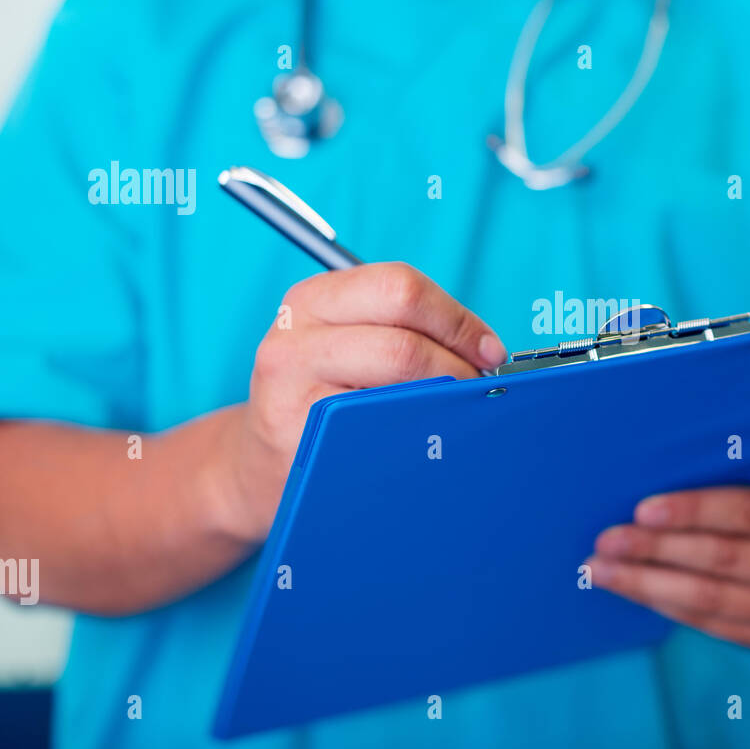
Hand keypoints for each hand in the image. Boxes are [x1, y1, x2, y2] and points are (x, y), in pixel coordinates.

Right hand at [214, 261, 505, 539]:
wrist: (261, 461)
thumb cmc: (324, 396)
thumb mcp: (349, 343)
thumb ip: (405, 328)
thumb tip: (485, 349)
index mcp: (313, 298)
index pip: (401, 288)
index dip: (457, 320)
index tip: (488, 349)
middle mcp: (293, 337)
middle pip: (403, 340)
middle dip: (456, 365)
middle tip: (475, 387)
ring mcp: (289, 391)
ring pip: (395, 388)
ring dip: (442, 402)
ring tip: (452, 413)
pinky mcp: (296, 440)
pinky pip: (378, 432)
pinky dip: (414, 435)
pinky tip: (419, 440)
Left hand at [586, 472, 749, 648]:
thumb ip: (745, 480)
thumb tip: (660, 472)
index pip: (749, 513)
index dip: (694, 510)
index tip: (642, 508)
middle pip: (721, 560)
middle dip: (656, 550)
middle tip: (607, 541)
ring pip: (710, 599)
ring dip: (647, 585)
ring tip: (603, 571)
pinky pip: (711, 623)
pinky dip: (667, 605)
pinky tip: (635, 590)